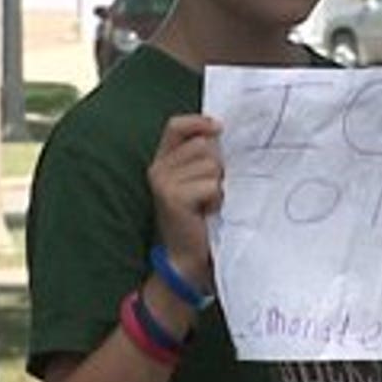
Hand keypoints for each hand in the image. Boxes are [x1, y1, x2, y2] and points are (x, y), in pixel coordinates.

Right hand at [148, 114, 222, 289]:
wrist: (188, 259)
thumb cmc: (201, 219)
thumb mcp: (203, 181)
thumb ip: (206, 156)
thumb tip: (224, 130)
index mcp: (163, 161)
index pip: (176, 126)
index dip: (199, 122)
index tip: (220, 129)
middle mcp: (158, 168)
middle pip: (203, 144)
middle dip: (218, 165)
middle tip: (212, 191)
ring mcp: (162, 181)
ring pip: (211, 164)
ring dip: (220, 184)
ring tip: (210, 203)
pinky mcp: (172, 196)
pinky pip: (211, 184)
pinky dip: (217, 198)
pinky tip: (208, 211)